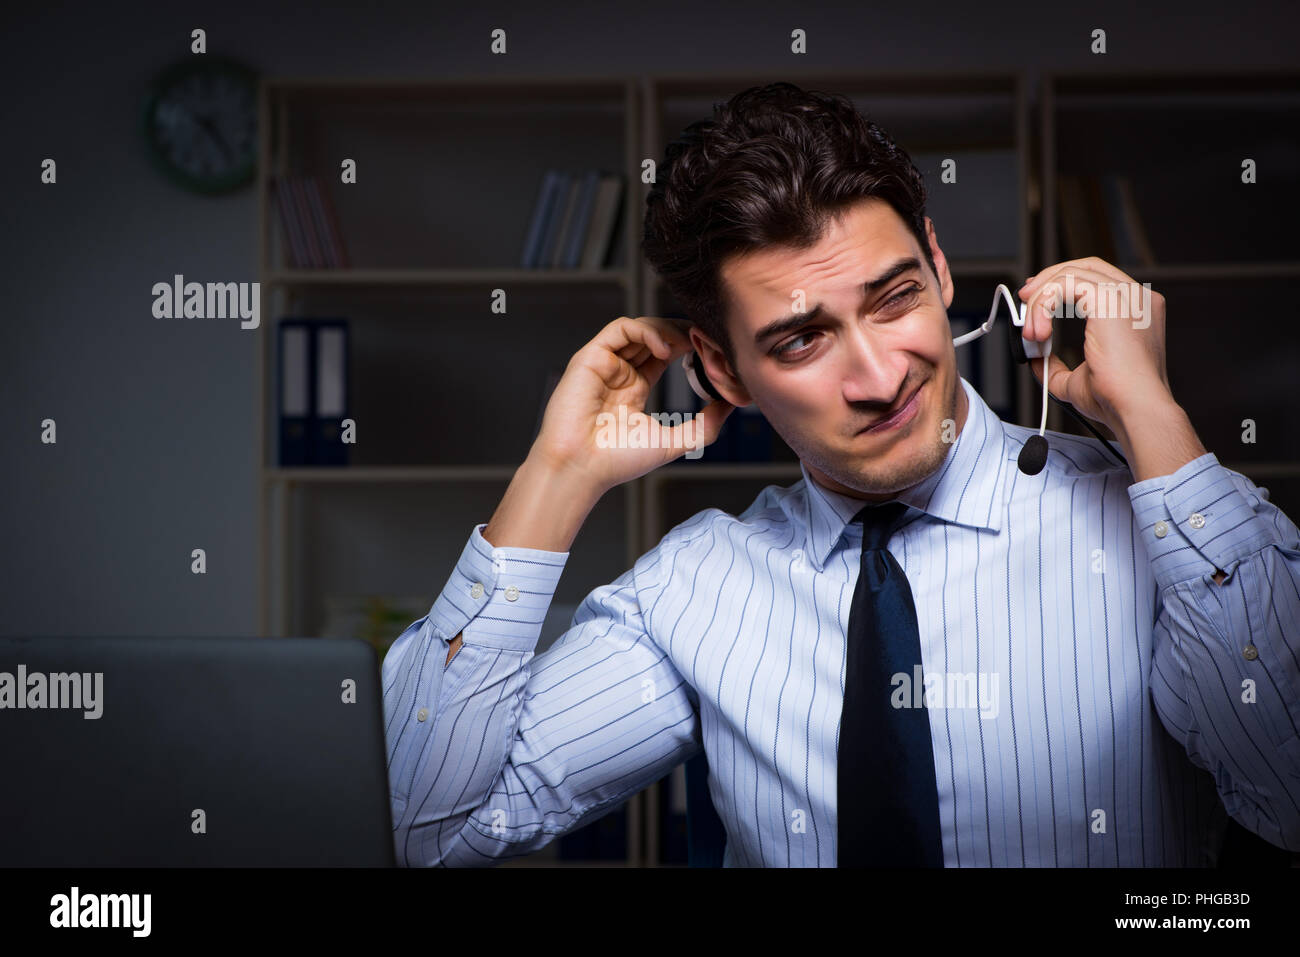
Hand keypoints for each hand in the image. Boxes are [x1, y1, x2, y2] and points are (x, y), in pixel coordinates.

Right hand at [530, 315, 732, 493]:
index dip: (689, 346)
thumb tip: (730, 406)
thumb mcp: (672, 442)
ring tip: (688, 343)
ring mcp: (604, 363)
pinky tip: (664, 347)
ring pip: (639, 328)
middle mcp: (618, 373)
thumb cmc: (617, 461)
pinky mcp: (590, 357)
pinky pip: (620, 329)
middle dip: (682, 333)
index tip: (712, 351)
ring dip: (667, 329)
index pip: (664, 353)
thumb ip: (704, 426)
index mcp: (633, 389)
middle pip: (654, 336)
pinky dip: (645, 330)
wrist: (581, 468)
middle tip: (706, 339)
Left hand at [1017, 257, 1175, 439]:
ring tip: (1030, 332)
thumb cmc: (1115, 400)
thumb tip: (1035, 359)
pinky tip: (1038, 332)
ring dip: (1040, 300)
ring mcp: (1126, 295)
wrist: (1134, 409)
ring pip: (1070, 275)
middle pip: (1084, 266)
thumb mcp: (1076, 380)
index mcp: (1137, 310)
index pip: (1097, 278)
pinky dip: (1043, 305)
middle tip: (1024, 299)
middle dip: (1048, 279)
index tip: (1035, 296)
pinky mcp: (1109, 300)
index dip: (1062, 281)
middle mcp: (1136, 297)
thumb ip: (1056, 366)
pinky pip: (1064, 286)